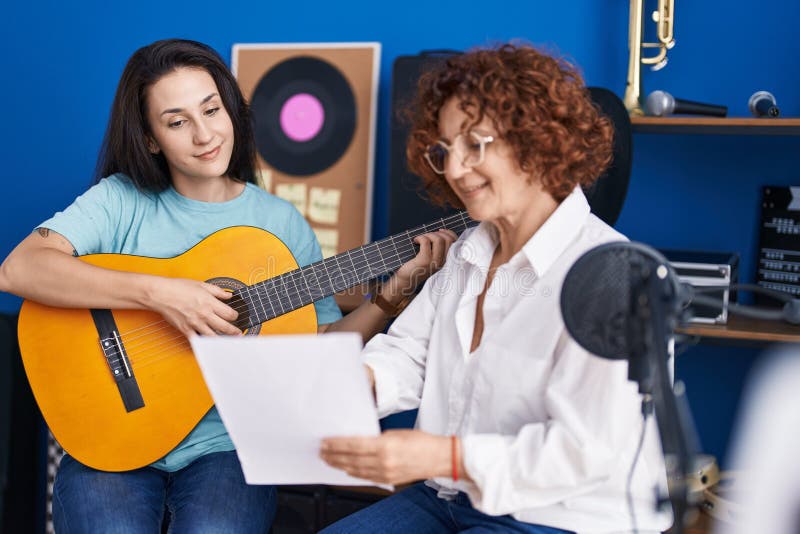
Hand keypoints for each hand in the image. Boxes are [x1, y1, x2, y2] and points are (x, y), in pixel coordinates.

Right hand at [145, 277, 240, 337]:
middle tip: (238, 334)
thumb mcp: (201, 284)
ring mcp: (195, 323)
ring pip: (213, 336)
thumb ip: (217, 291)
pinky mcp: (186, 329)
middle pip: (225, 327)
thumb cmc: (178, 287)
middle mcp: (204, 314)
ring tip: (228, 342)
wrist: (161, 294)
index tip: (235, 317)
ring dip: (222, 340)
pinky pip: (197, 340)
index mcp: (209, 302)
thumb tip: (228, 295)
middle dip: (234, 332)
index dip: (235, 316)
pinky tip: (209, 346)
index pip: (229, 314)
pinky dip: (204, 344)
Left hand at [320, 429, 449, 484]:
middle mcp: (383, 461)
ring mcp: (385, 473)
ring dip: (340, 465)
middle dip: (333, 455)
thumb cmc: (422, 442)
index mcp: (385, 445)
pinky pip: (365, 477)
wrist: (439, 458)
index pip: (353, 445)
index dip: (336, 444)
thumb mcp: (397, 432)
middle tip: (321, 451)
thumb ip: (377, 438)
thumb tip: (358, 440)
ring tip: (328, 460)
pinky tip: (346, 469)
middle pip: (351, 459)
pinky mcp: (388, 480)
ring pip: (355, 470)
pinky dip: (353, 473)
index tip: (325, 442)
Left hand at [389, 229, 457, 298]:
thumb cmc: (418, 266)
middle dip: (438, 233)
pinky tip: (415, 240)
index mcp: (446, 260)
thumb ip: (438, 249)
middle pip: (448, 240)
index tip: (440, 230)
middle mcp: (442, 261)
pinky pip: (426, 242)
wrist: (407, 279)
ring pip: (438, 239)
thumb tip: (439, 232)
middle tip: (427, 236)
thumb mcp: (432, 258)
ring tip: (421, 238)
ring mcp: (434, 261)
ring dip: (429, 234)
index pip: (455, 243)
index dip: (449, 233)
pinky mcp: (424, 260)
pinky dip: (421, 237)